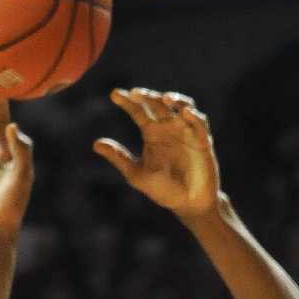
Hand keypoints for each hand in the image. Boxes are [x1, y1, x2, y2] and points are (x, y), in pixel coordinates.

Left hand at [93, 89, 221, 218]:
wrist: (188, 204)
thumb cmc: (163, 189)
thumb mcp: (137, 174)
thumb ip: (119, 158)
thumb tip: (95, 144)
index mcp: (152, 132)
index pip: (138, 111)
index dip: (127, 102)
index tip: (114, 95)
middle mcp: (168, 127)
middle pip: (158, 104)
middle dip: (148, 97)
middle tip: (136, 94)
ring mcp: (186, 131)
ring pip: (181, 106)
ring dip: (175, 99)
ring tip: (165, 98)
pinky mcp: (202, 140)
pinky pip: (200, 124)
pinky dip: (194, 117)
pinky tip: (185, 113)